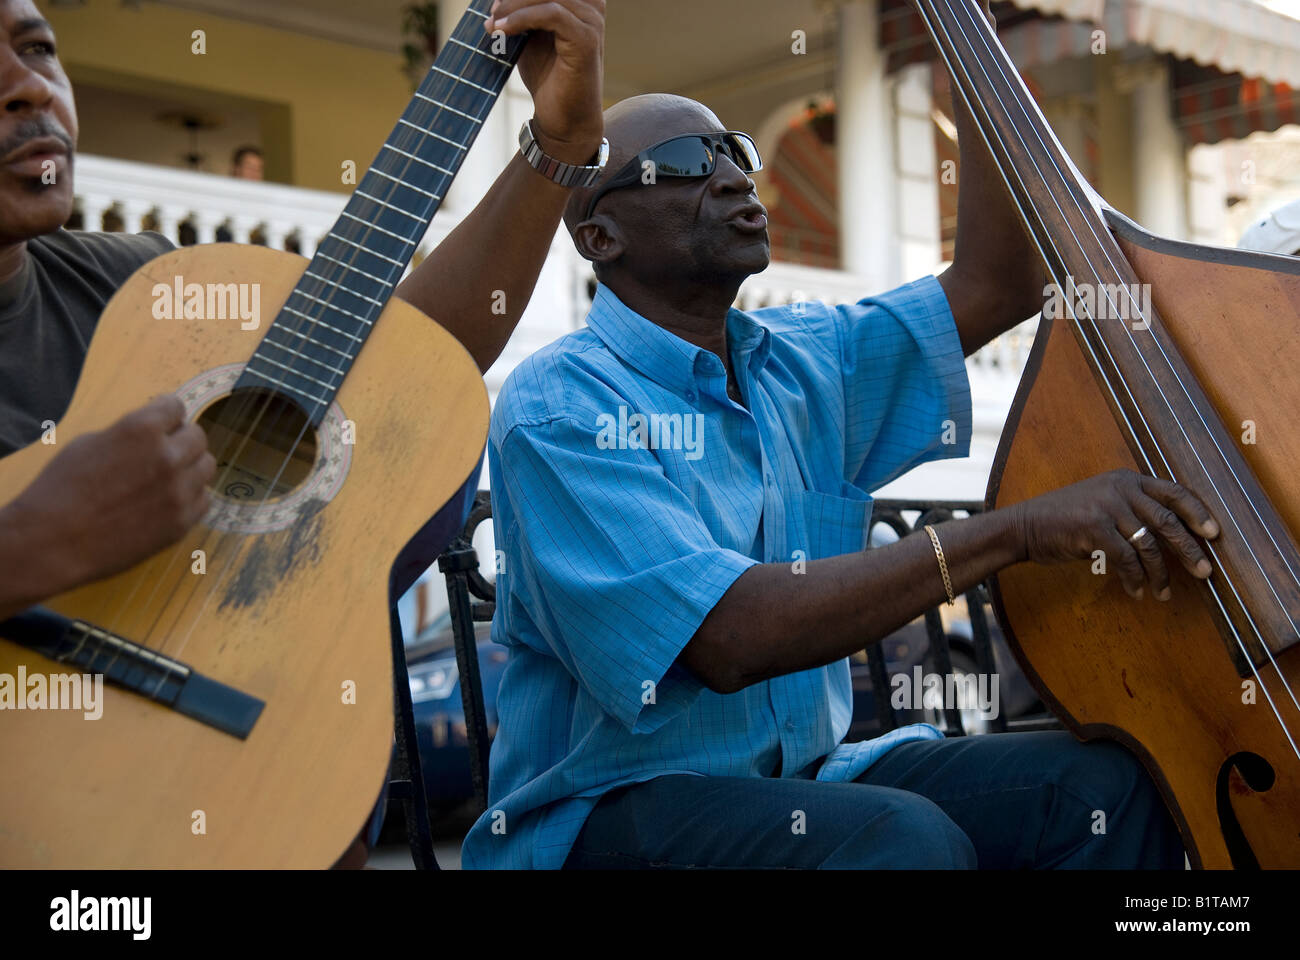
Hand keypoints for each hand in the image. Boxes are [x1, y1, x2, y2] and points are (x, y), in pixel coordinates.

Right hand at [2, 395, 215, 601]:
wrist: (52, 542)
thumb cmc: (60, 490)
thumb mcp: (89, 443)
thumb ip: (129, 434)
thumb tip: (154, 432)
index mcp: (141, 430)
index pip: (176, 407)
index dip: (167, 415)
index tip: (164, 423)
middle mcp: (167, 457)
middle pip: (198, 436)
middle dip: (182, 439)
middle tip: (166, 451)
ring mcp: (178, 491)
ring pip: (206, 467)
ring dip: (190, 467)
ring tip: (167, 477)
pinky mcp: (182, 522)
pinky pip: (204, 500)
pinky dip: (190, 498)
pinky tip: (168, 501)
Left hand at [485, 0, 604, 164]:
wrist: (563, 119)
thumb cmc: (548, 78)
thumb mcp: (528, 36)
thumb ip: (518, 14)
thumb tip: (494, 0)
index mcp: (580, 1)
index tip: (494, 6)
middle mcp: (592, 5)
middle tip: (491, 13)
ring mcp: (592, 21)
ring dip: (514, 6)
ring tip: (494, 24)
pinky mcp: (586, 39)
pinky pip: (552, 14)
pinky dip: (523, 18)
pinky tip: (504, 30)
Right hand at [1010, 468, 1219, 600]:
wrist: (1024, 526)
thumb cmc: (1065, 520)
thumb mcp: (1102, 503)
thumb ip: (1133, 510)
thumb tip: (1173, 537)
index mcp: (1126, 480)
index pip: (1174, 492)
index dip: (1197, 513)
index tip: (1214, 534)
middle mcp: (1120, 489)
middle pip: (1168, 521)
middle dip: (1189, 550)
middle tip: (1205, 572)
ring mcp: (1106, 507)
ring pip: (1148, 545)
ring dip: (1160, 573)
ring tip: (1164, 592)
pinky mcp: (1093, 528)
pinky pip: (1125, 560)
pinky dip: (1134, 579)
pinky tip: (1135, 591)